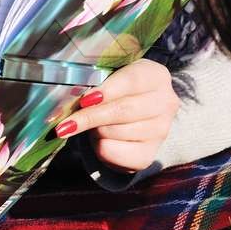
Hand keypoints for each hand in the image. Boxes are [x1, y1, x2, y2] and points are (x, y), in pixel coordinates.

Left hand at [53, 59, 179, 172]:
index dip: (106, 91)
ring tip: (91, 125)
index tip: (84, 99)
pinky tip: (99, 139)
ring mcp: (161, 130)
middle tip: (65, 123)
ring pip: (116, 132)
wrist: (128, 115)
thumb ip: (94, 80)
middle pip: (123, 110)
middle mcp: (166, 102)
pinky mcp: (149, 154)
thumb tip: (68, 94)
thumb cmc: (113, 89)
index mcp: (155, 75)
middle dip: (90, 116)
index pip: (131, 81)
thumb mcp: (108, 76)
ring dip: (94, 131)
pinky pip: (114, 152)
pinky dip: (99, 148)